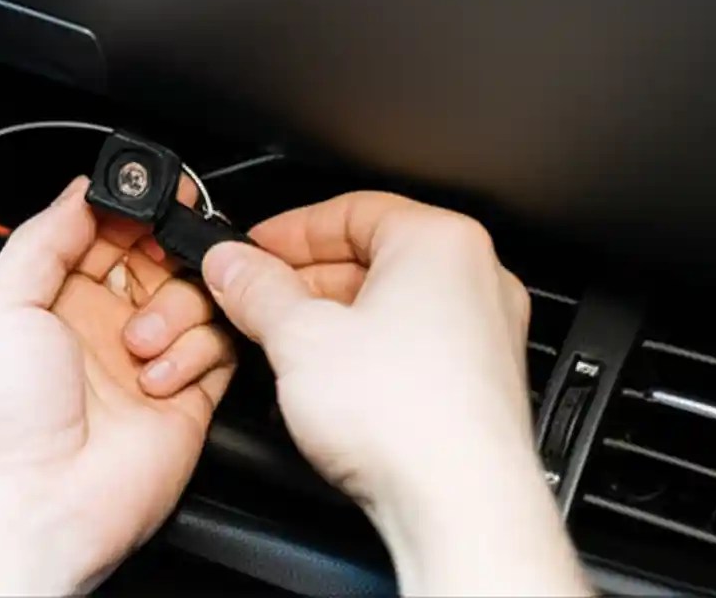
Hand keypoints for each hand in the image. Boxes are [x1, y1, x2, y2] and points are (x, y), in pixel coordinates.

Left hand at [0, 177, 234, 596]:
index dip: (135, 208)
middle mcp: (105, 323)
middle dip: (168, 250)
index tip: (154, 196)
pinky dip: (198, 351)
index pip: (108, 229)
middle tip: (160, 260)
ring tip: (138, 345)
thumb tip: (82, 188)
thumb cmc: (3, 417)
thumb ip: (43, 237)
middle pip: (162, 255)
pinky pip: (221, 346)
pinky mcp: (189, 394)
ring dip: (175, 309)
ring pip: (198, 294)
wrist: (38, 501)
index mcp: (57, 296)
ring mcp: (150, 357)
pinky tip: (158, 379)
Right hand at [136, 191, 587, 594]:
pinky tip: (324, 379)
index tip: (247, 251)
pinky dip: (361, 351)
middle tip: (249, 297)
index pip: (350, 209)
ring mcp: (483, 332)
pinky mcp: (477, 382)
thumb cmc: (406, 418)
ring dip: (326, 317)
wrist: (460, 505)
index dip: (286, 230)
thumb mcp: (299, 336)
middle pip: (369, 256)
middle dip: (301, 278)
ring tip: (277, 341)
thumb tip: (232, 264)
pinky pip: (409, 345)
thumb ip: (256, 289)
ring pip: (388, 304)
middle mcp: (475, 279)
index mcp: (440, 243)